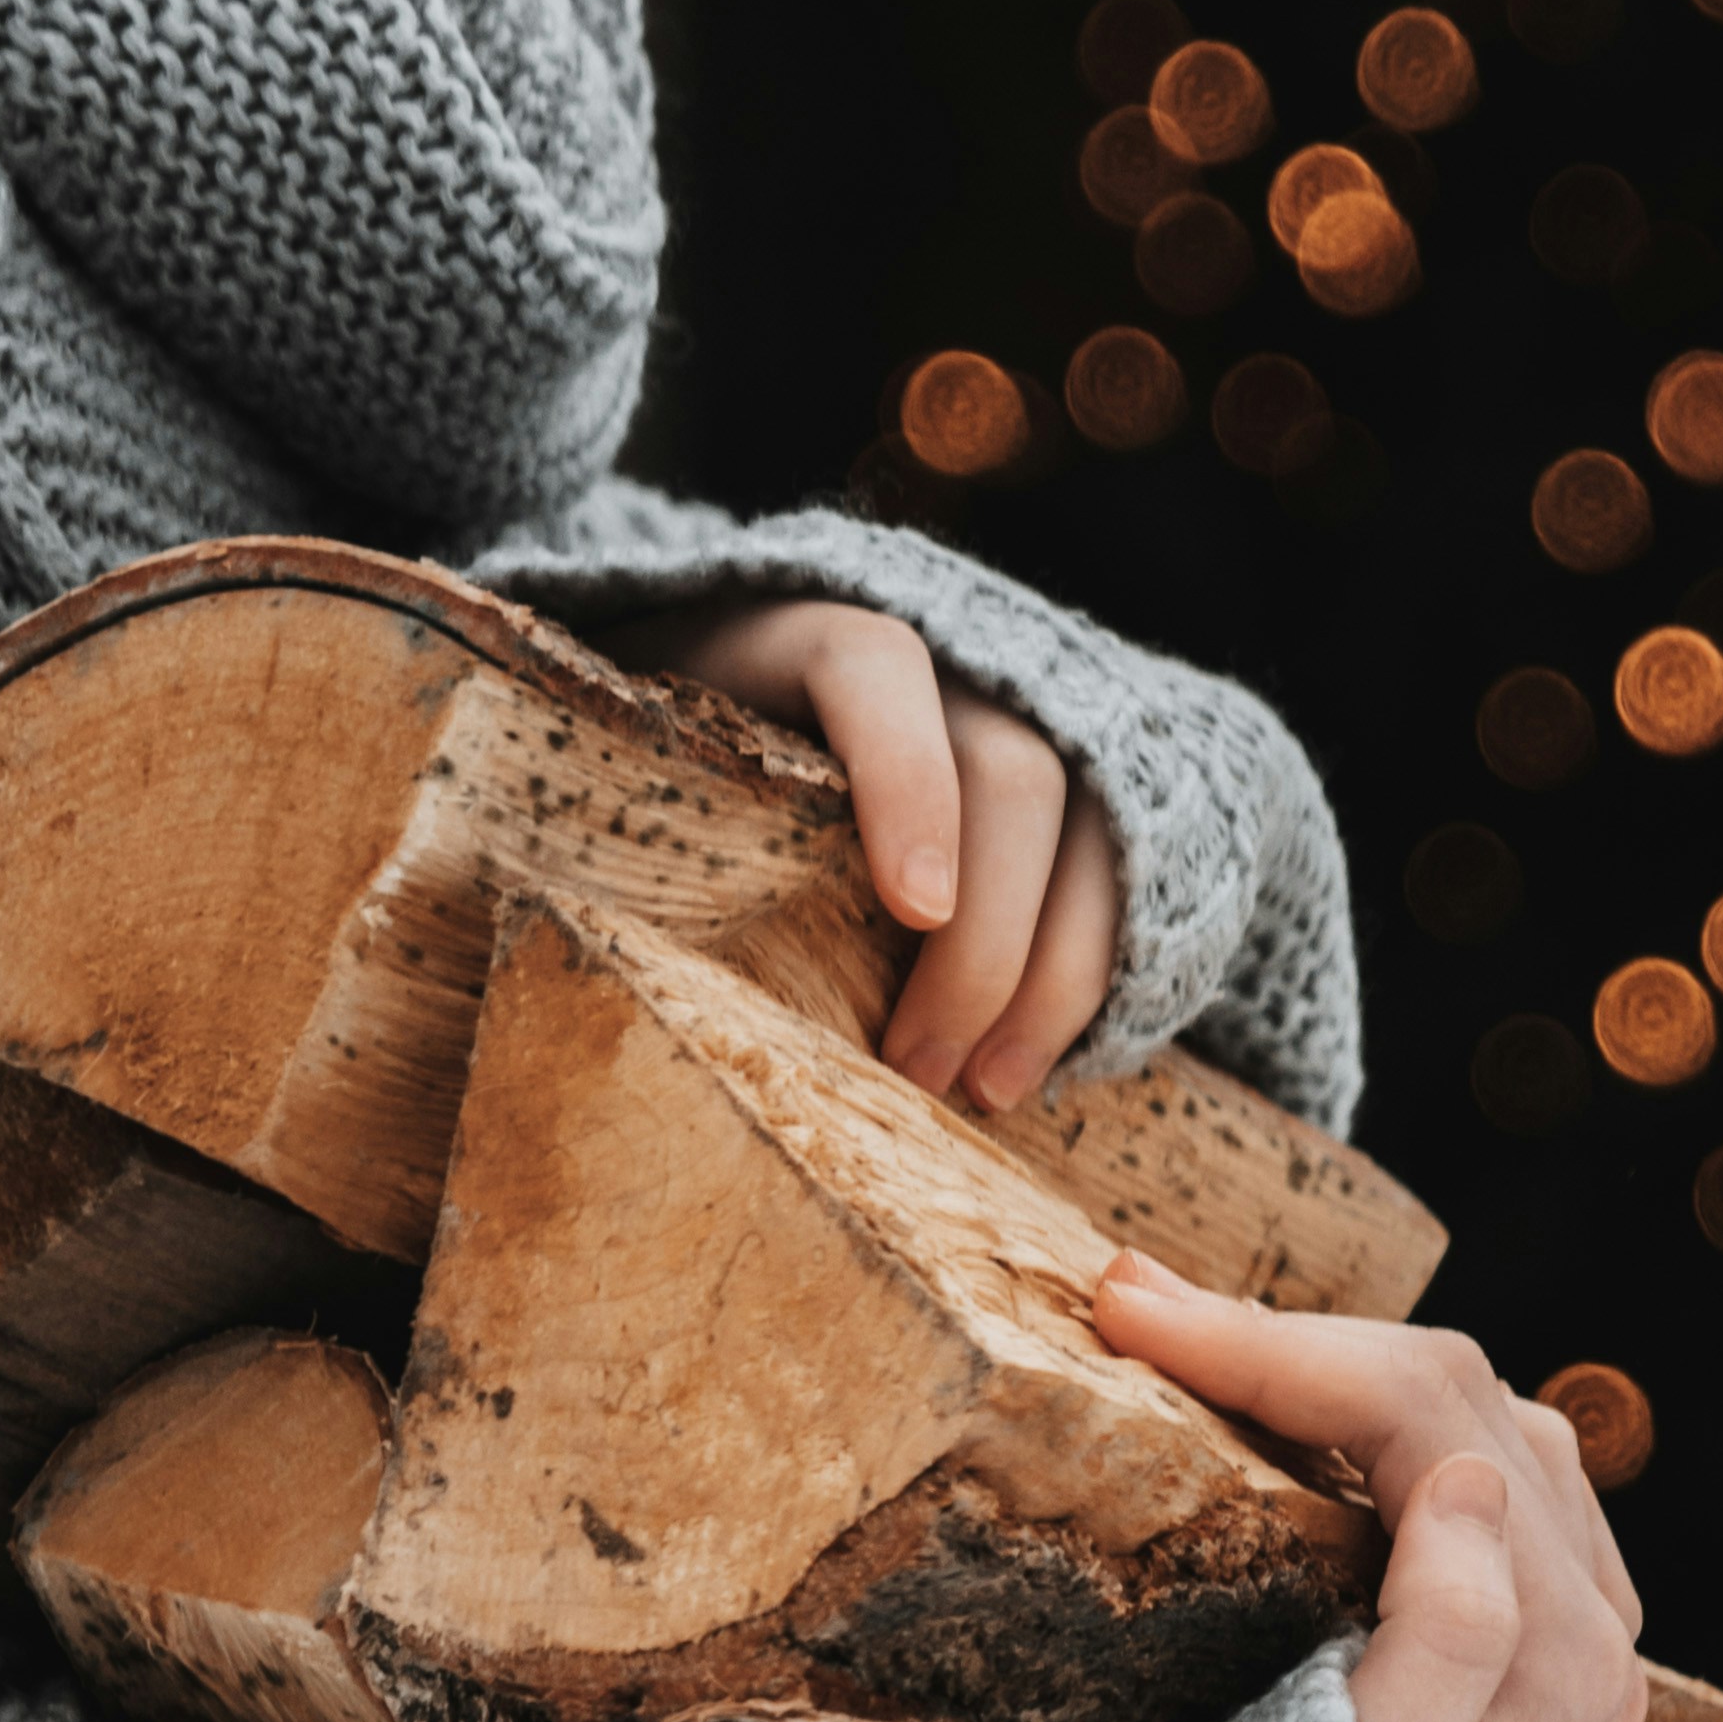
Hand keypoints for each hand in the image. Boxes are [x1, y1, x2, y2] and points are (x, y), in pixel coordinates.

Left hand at [639, 596, 1123, 1106]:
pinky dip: (1081, 982)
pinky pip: (1113, 886)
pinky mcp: (1072, 806)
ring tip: (986, 1090)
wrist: (743, 731)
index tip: (915, 908)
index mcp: (811, 631)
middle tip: (918, 1070)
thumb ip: (637, 804)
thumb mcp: (636, 765)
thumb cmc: (666, 771)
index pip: (879, 671)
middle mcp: (945, 663)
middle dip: (981, 939)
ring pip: (1086, 833)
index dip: (907, 781)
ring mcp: (1023, 727)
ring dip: (1048, 977)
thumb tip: (610, 919)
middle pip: (1011, 769)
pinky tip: (1025, 1066)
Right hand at [1094, 1258, 1652, 1721]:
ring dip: (1333, 1372)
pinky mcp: (1532, 1638)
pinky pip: (1474, 1472)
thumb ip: (1444, 1643)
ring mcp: (1573, 1630)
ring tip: (1192, 1342)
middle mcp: (1596, 1636)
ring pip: (1471, 1418)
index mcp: (1564, 1663)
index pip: (1429, 1424)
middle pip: (1456, 1401)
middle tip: (1131, 1303)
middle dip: (1290, 1341)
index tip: (1129, 1316)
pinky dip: (1372, 1427)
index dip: (1277, 1351)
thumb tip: (1462, 1476)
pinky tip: (1282, 1412)